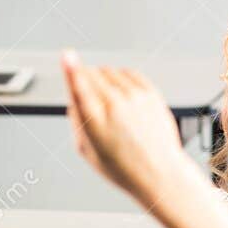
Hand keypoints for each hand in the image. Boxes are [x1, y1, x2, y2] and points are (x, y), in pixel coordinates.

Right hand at [63, 55, 193, 204]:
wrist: (159, 172)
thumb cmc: (123, 167)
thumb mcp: (87, 151)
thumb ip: (76, 121)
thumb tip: (73, 99)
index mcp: (96, 121)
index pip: (79, 86)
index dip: (71, 68)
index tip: (67, 55)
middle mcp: (116, 106)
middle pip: (91, 74)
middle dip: (84, 81)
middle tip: (90, 101)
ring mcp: (135, 97)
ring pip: (108, 71)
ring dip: (102, 80)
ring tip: (110, 105)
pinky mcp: (151, 93)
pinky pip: (128, 72)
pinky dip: (120, 79)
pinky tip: (122, 96)